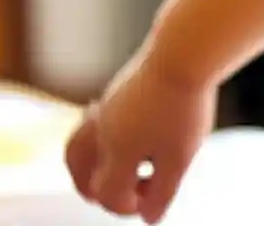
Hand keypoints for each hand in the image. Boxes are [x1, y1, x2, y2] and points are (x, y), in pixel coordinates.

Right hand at [64, 53, 215, 223]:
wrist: (184, 54)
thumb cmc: (185, 107)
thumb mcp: (181, 156)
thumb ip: (163, 191)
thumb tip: (148, 219)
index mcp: (117, 152)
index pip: (108, 194)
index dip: (129, 206)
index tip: (155, 200)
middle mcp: (103, 133)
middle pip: (80, 172)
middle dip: (99, 190)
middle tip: (124, 196)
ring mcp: (105, 110)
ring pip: (78, 146)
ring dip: (89, 166)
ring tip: (108, 173)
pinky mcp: (115, 92)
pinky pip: (91, 124)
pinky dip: (99, 141)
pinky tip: (125, 136)